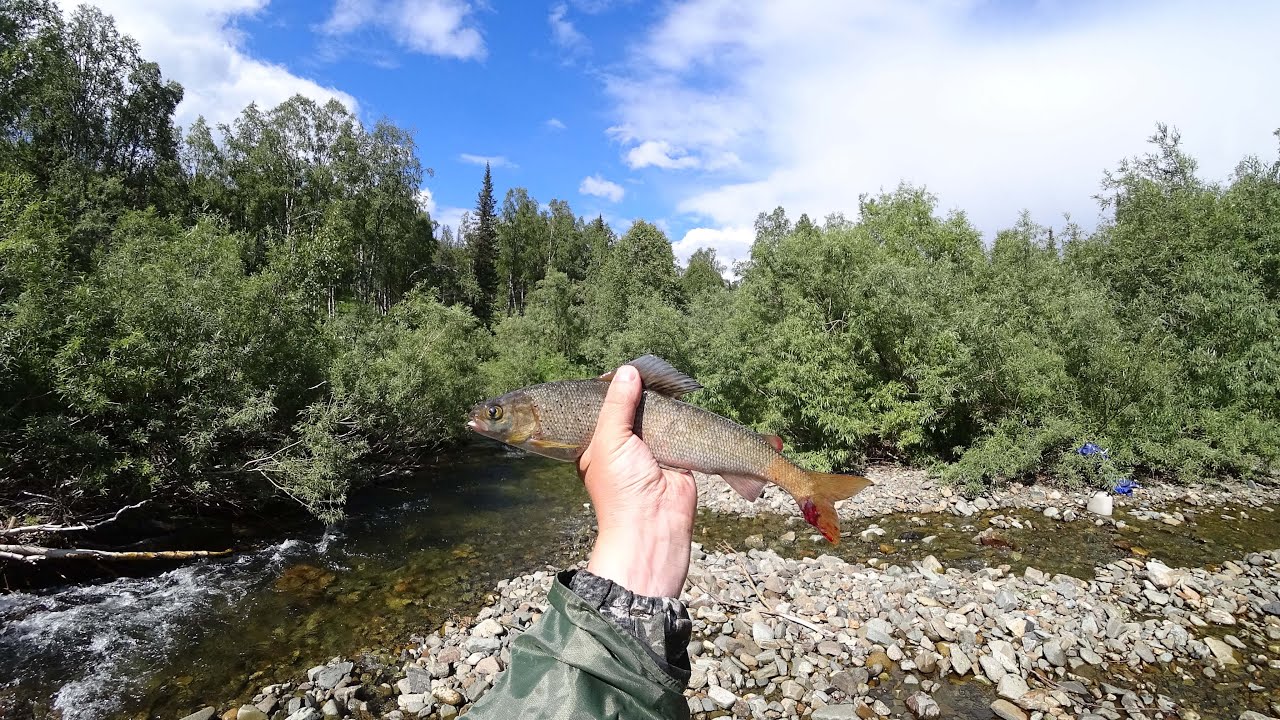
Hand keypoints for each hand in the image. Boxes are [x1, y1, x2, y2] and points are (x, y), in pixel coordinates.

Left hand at [577, 364, 697, 597]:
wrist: (655, 525)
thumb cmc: (621, 488)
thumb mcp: (609, 441)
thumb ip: (617, 405)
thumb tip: (627, 371)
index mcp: (595, 447)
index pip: (598, 412)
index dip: (606, 393)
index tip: (617, 371)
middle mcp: (620, 448)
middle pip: (628, 412)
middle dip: (636, 394)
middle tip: (644, 369)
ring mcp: (649, 451)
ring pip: (653, 418)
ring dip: (659, 403)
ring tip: (664, 377)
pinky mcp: (675, 455)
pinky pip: (676, 429)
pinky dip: (679, 416)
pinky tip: (680, 395)